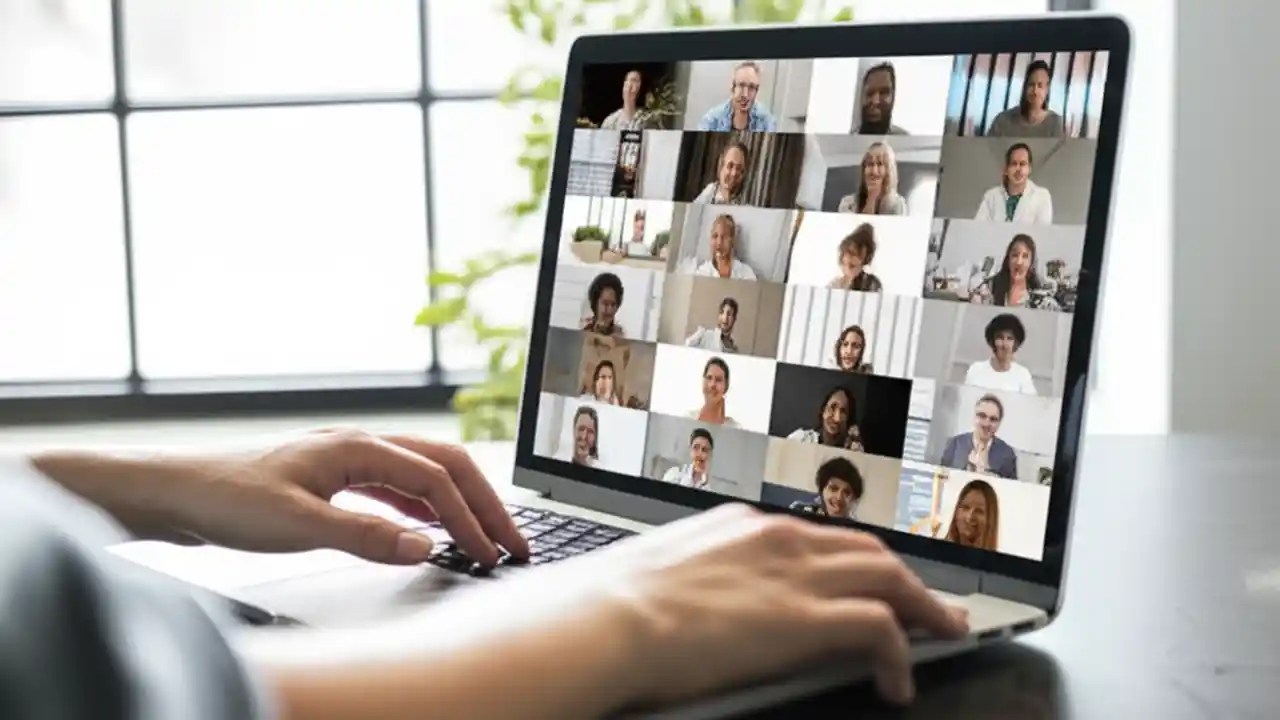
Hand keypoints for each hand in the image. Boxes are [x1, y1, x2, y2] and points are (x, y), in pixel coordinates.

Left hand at [32, 429, 528, 565]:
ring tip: (485, 537)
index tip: (491, 553)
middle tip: (513, 542)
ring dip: (459, 505)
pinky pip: (398, 488)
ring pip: (425, 475)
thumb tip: (427, 546)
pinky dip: (426, 508)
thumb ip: (367, 536)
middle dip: (484, 503)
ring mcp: (349, 461)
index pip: (436, 479)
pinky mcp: (336, 480)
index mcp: (358, 447)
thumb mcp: (300, 524)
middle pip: (445, 466)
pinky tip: (431, 528)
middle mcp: (361, 446)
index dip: (470, 518)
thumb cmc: (227, 498)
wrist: (177, 492)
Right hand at [502, 503, 968, 709]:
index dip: (859, 564)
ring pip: (889, 579)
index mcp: (746, 528)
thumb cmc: (617, 604)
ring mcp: (797, 575)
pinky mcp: (807, 620)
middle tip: (931, 608)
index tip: (874, 581)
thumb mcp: (672, 574)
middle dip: (908, 581)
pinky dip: (900, 653)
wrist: (605, 619)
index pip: (824, 539)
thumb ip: (710, 579)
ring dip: (921, 608)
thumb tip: (715, 605)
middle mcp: (780, 540)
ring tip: (939, 636)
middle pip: (871, 552)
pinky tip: (898, 681)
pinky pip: (881, 629)